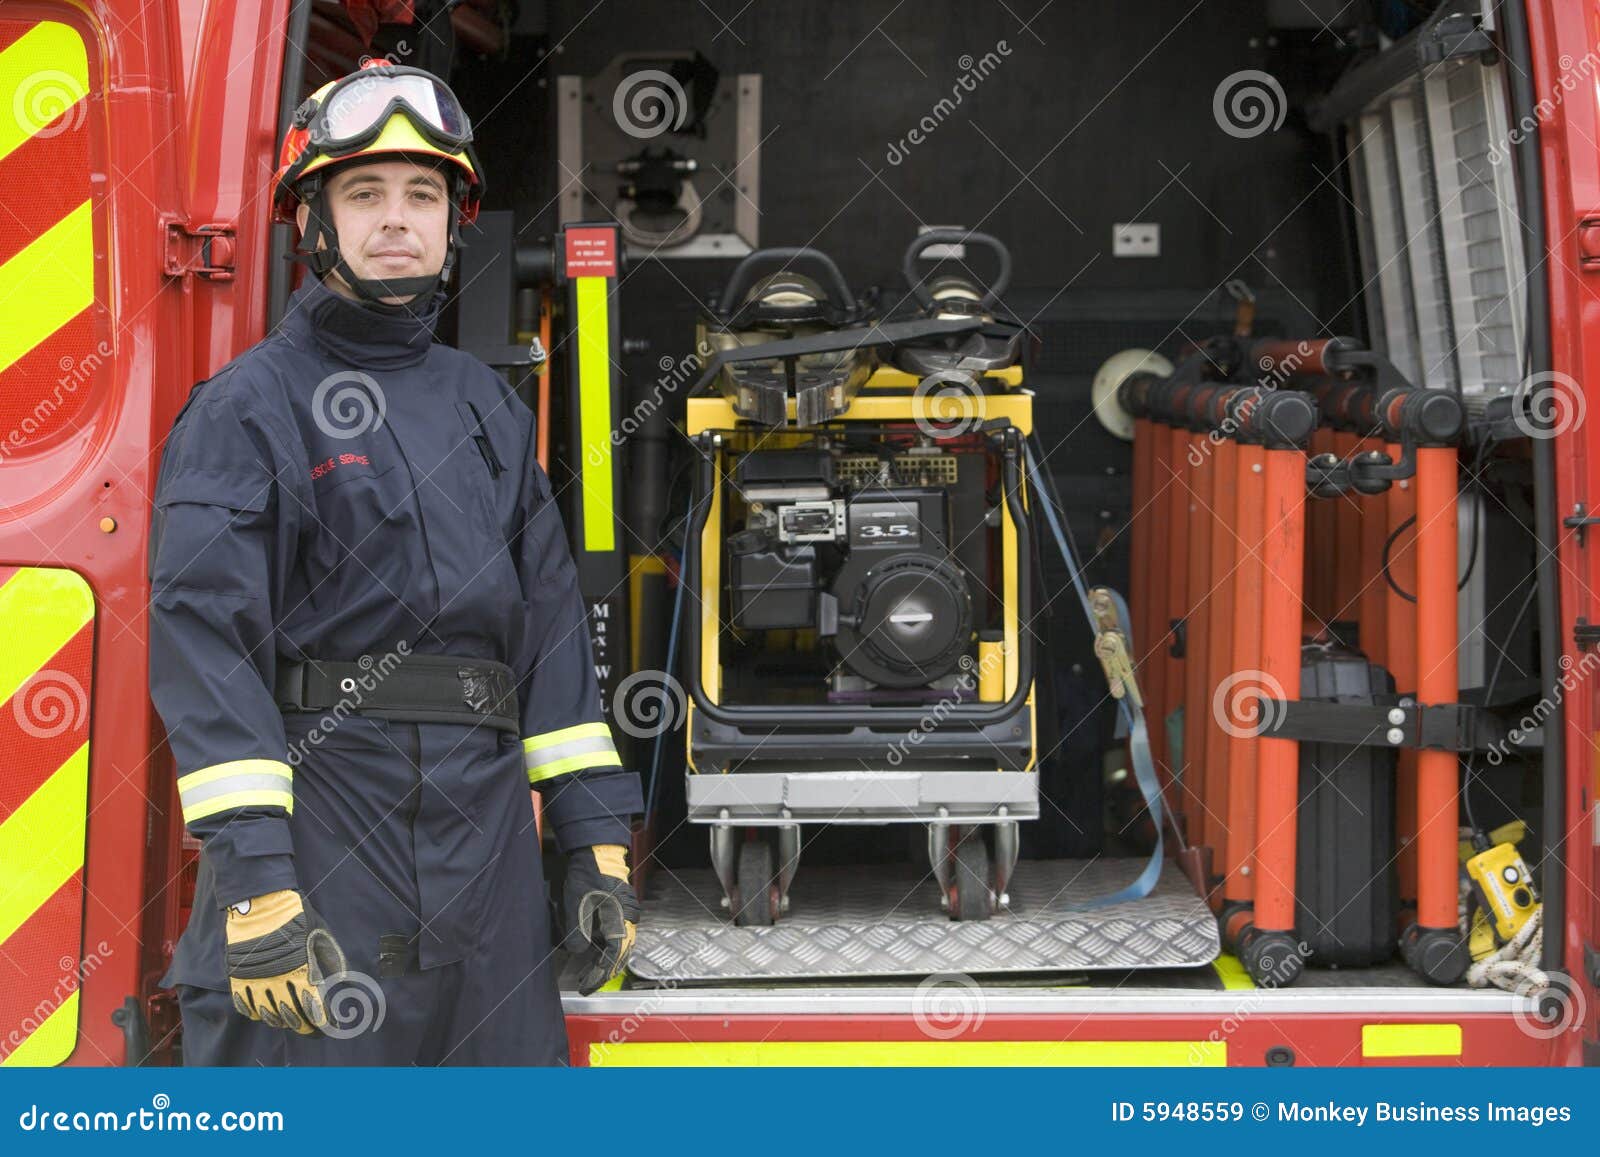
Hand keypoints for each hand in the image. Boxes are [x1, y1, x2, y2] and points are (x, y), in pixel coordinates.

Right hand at [224, 889, 347, 1033]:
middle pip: (292, 1017)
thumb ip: (332, 960)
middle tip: (312, 1030)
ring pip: (268, 1015)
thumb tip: (345, 980)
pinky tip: (264, 1012)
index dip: (323, 1022)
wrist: (262, 901)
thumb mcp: (321, 935)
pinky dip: (255, 1013)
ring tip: (290, 1021)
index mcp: (302, 970)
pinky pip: (245, 1006)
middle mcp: (278, 980)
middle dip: (305, 1027)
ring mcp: (256, 980)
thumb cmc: (296, 916)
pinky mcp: (238, 977)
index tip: (330, 1027)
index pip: (314, 1009)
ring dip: (281, 1021)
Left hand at [562, 845, 638, 994]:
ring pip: (620, 948)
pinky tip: (593, 955)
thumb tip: (578, 952)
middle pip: (620, 956)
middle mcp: (628, 921)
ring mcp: (627, 916)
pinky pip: (618, 938)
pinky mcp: (621, 913)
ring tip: (587, 975)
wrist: (598, 852)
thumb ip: (578, 931)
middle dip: (603, 973)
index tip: (587, 986)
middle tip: (586, 985)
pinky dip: (607, 951)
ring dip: (605, 963)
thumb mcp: (577, 903)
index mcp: (620, 920)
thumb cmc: (589, 874)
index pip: (613, 957)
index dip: (600, 974)